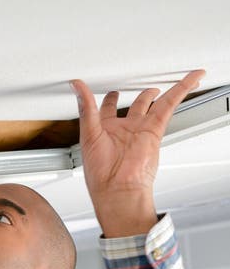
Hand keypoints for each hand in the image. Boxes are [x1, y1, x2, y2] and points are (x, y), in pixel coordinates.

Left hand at [70, 70, 204, 236]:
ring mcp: (141, 130)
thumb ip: (86, 107)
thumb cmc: (100, 173)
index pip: (108, 108)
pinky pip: (170, 105)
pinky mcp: (155, 131)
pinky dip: (182, 90)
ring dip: (168, 90)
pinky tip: (191, 79)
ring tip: (180, 80)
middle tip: (149, 87)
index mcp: (106, 130)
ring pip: (158, 103)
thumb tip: (77, 85)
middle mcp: (125, 130)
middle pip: (137, 105)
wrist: (117, 190)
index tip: (112, 91)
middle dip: (143, 95)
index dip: (110, 98)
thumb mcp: (88, 133)